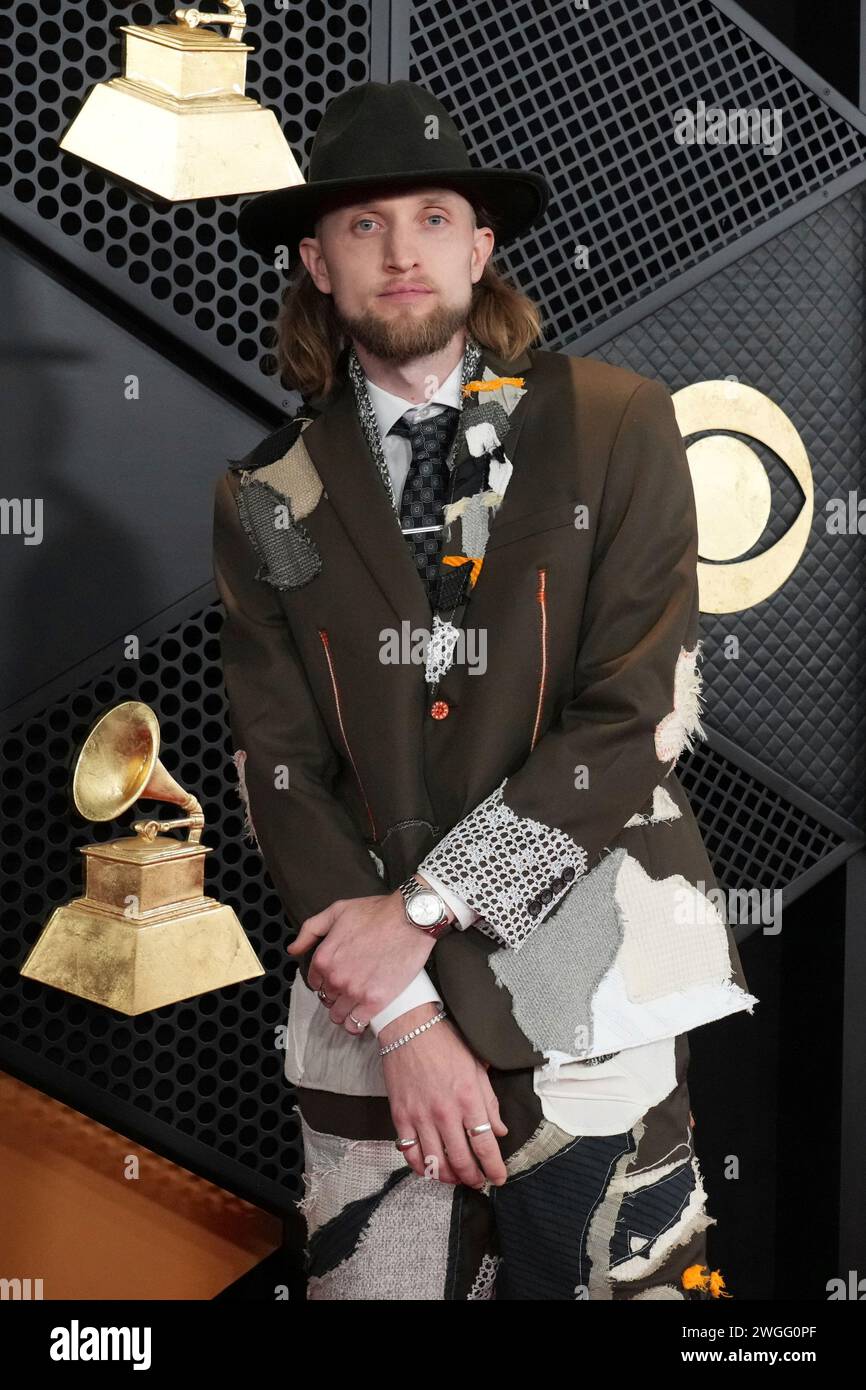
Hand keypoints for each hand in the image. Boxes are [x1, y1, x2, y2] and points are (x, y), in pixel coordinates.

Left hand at [286, 890, 437, 1034]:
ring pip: (338, 1015)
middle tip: (350, 989)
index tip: (336, 979)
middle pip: (327, 999)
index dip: (325, 981)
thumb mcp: (337, 911)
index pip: (315, 982)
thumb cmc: (376, 912)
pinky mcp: (375, 1001)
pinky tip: (361, 1019)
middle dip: (335, 996)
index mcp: (324, 957)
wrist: (410, 919)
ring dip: (344, 1012)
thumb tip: (294, 949)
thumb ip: (310, 930)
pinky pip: (355, 1024)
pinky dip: (355, 1024)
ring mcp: (355, 991)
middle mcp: (336, 977)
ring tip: (355, 1005)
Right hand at [380, 1004, 508, 1187]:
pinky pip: (410, 1153)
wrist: (409, 1027)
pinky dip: (420, 1167)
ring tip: (457, 1178)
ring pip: (435, 1163)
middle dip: (473, 1178)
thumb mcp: (477, 1068)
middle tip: (479, 1182)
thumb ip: (490, 1102)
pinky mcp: (400, 1116)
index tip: (498, 1178)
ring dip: (448, 1177)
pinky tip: (429, 1168)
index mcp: (468, 1098)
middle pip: (461, 1160)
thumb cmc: (446, 1043)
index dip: (494, 1168)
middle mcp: (445, 1112)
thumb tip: (498, 1131)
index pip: (485, 1145)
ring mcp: (420, 1116)